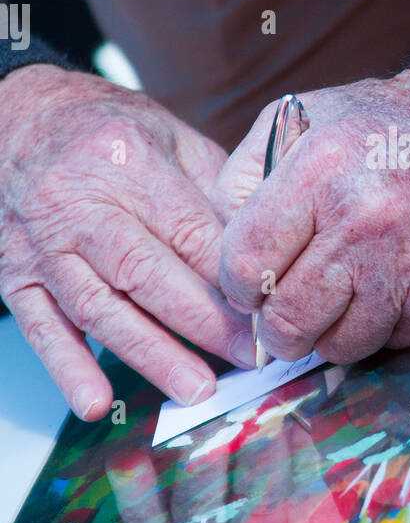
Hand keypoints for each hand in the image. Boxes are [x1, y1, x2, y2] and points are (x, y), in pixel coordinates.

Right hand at [0, 66, 253, 419]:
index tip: (271, 311)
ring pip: (99, 308)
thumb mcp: (169, 134)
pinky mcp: (18, 277)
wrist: (17, 121)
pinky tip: (97, 402)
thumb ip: (215, 188)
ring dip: (150, 354)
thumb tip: (267, 246)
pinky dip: (69, 368)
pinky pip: (42, 329)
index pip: (189, 231)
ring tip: (198, 389)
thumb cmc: (106, 131)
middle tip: (252, 356)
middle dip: (204, 323)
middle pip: (146, 272)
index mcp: (128, 162)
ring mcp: (45, 245)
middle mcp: (80, 204)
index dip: (231, 278)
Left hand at [212, 57, 409, 365]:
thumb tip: (213, 246)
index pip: (243, 265)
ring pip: (336, 347)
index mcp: (321, 170)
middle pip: (285, 322)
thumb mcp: (306, 118)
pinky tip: (389, 287)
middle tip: (286, 303)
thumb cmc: (394, 126)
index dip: (235, 283)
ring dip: (328, 331)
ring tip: (339, 294)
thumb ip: (245, 176)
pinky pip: (390, 344)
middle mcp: (366, 222)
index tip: (248, 280)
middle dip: (276, 322)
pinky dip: (380, 326)